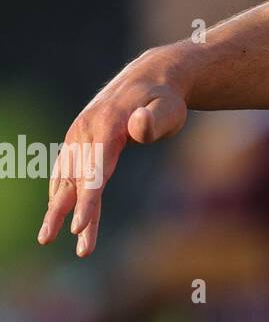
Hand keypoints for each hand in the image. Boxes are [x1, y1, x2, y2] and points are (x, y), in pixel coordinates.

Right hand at [38, 48, 189, 256]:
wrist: (148, 79)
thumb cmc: (163, 100)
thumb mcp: (169, 108)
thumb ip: (154, 120)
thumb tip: (138, 126)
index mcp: (105, 127)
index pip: (94, 171)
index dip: (87, 200)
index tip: (78, 226)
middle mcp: (84, 132)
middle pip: (74, 180)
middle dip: (63, 213)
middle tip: (49, 241)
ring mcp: (78, 137)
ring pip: (67, 179)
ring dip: (57, 209)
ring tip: (47, 238)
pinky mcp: (78, 142)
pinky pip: (68, 172)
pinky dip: (61, 193)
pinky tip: (54, 212)